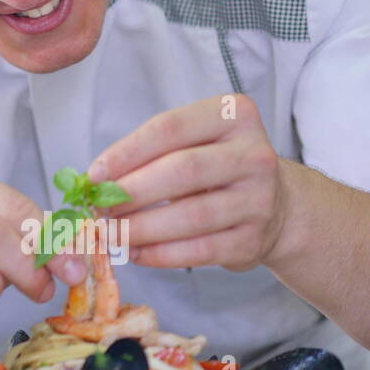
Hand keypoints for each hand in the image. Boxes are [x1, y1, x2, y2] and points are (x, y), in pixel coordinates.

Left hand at [88, 93, 288, 270]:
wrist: (276, 206)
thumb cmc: (215, 167)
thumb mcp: (191, 143)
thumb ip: (149, 154)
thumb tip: (95, 183)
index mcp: (233, 115)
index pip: (169, 128)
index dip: (126, 153)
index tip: (93, 175)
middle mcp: (253, 155)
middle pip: (181, 171)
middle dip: (131, 192)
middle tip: (98, 208)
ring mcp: (260, 199)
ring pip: (191, 215)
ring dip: (141, 228)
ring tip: (110, 233)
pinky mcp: (254, 239)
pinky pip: (201, 250)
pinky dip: (161, 254)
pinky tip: (135, 252)